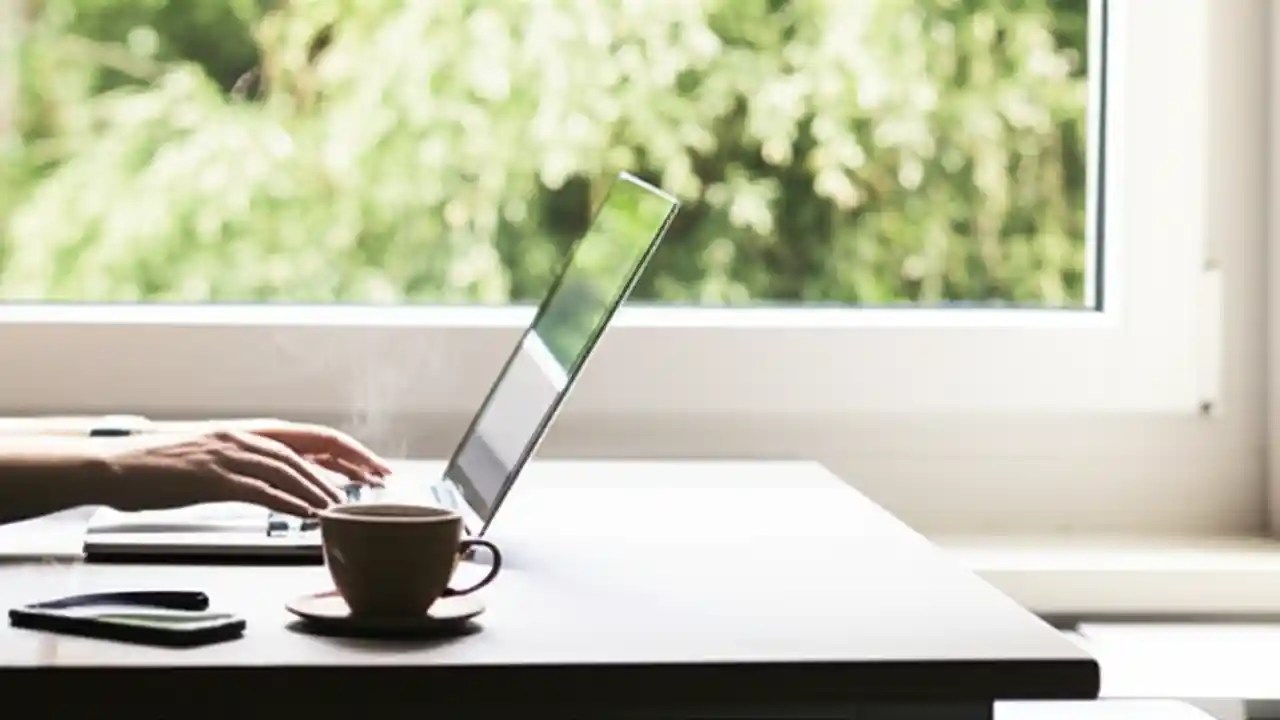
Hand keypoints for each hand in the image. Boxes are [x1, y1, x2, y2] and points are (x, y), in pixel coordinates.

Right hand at [101, 431, 352, 516]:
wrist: (115, 468)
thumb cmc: (165, 470)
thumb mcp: (218, 462)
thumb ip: (254, 468)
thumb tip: (292, 485)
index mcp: (250, 433)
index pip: (312, 437)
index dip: (348, 451)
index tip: (374, 467)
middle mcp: (243, 437)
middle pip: (309, 446)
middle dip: (348, 463)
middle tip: (377, 482)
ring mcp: (226, 455)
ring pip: (286, 468)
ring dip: (319, 487)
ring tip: (343, 506)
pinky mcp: (208, 477)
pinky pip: (255, 490)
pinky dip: (284, 502)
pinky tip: (303, 514)